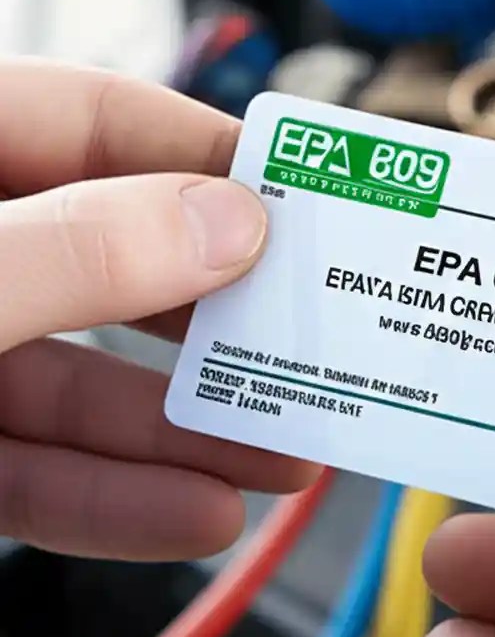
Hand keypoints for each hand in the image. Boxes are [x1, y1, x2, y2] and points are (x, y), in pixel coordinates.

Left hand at [0, 60, 320, 560]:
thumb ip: (75, 250)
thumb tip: (228, 224)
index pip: (92, 121)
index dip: (209, 155)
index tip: (313, 201)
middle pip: (112, 258)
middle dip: (224, 317)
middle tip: (324, 338)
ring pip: (79, 383)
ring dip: (190, 429)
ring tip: (294, 456)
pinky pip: (29, 471)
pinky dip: (112, 499)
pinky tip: (197, 515)